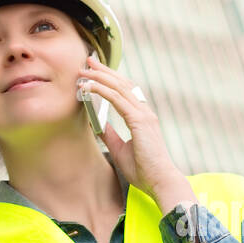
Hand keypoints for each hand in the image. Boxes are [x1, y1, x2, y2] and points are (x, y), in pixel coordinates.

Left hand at [75, 56, 182, 201]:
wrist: (159, 181)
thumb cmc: (143, 169)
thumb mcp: (120, 149)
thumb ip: (109, 134)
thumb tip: (97, 124)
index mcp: (142, 116)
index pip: (125, 90)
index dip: (110, 78)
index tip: (95, 71)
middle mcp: (144, 111)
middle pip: (122, 83)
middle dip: (104, 71)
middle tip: (87, 61)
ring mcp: (144, 115)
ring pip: (119, 87)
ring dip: (100, 77)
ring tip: (84, 71)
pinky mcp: (140, 121)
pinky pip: (117, 100)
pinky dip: (102, 91)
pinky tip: (90, 87)